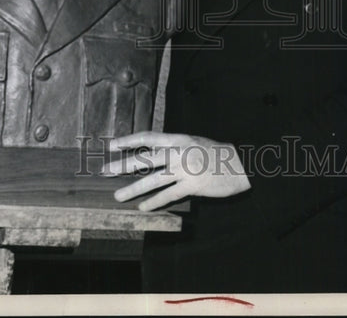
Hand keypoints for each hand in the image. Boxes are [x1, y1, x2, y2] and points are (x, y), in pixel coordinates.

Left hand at [104, 131, 249, 210]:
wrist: (241, 163)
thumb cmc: (217, 153)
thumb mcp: (194, 142)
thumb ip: (176, 147)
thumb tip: (157, 154)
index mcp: (178, 139)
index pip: (148, 137)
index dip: (129, 141)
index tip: (112, 145)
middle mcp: (178, 152)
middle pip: (145, 159)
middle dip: (123, 165)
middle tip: (105, 170)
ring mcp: (184, 170)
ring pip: (153, 180)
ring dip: (133, 189)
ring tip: (118, 196)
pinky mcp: (192, 186)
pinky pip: (169, 195)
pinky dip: (155, 202)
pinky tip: (143, 208)